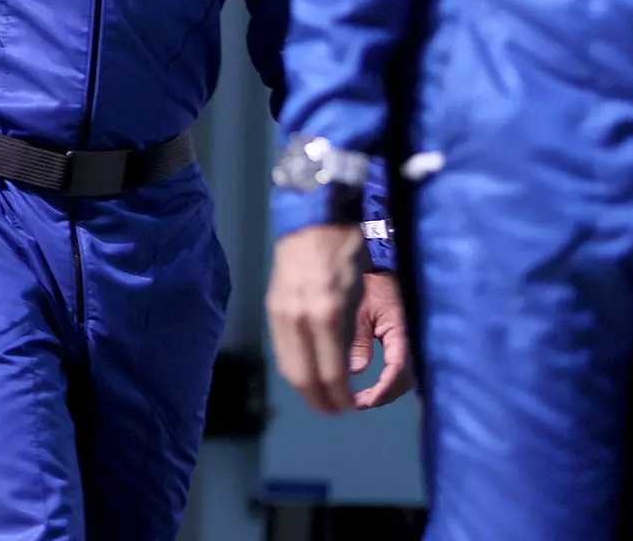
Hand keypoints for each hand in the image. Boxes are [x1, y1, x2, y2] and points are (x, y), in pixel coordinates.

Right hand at [268, 223, 367, 414]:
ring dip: (304, 387)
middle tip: (334, 411)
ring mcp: (282, 312)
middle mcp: (299, 318)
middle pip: (304, 376)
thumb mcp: (359, 295)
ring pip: (288, 365)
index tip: (349, 407)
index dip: (339, 396)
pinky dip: (293, 366)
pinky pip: (282, 348)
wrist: (316, 221)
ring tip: (319, 398)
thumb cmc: (348, 254)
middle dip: (320, 399)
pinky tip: (305, 372)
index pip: (330, 373)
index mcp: (325, 315)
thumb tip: (346, 368)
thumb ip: (350, 333)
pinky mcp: (273, 307)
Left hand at [349, 271, 414, 408]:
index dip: (383, 389)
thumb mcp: (358, 309)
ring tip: (360, 400)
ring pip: (403, 378)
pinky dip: (386, 383)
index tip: (362, 401)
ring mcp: (407, 343)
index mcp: (400, 330)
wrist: (379, 269)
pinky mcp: (402, 344)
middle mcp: (409, 340)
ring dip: (384, 392)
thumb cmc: (367, 285)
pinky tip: (369, 388)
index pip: (398, 367)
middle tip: (357, 404)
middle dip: (382, 396)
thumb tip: (356, 370)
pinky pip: (398, 370)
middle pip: (403, 379)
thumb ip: (357, 338)